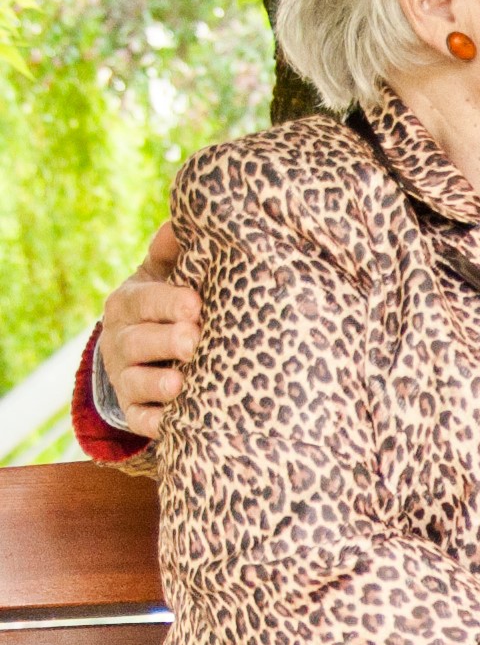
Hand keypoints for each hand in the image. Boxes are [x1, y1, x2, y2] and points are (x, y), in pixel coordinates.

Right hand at [99, 222, 200, 440]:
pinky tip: (172, 423)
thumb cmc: (163, 306)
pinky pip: (140, 420)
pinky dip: (154, 423)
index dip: (168, 302)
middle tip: (193, 339)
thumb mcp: (161, 277)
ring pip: (135, 382)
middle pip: (138, 342)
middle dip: (165, 341)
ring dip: (157, 383)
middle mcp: (120, 341)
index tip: (195, 303)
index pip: (144, 301)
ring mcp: (124, 378)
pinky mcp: (133, 411)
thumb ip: (170, 252)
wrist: (140, 353)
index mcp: (128, 304)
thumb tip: (183, 220)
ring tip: (180, 383)